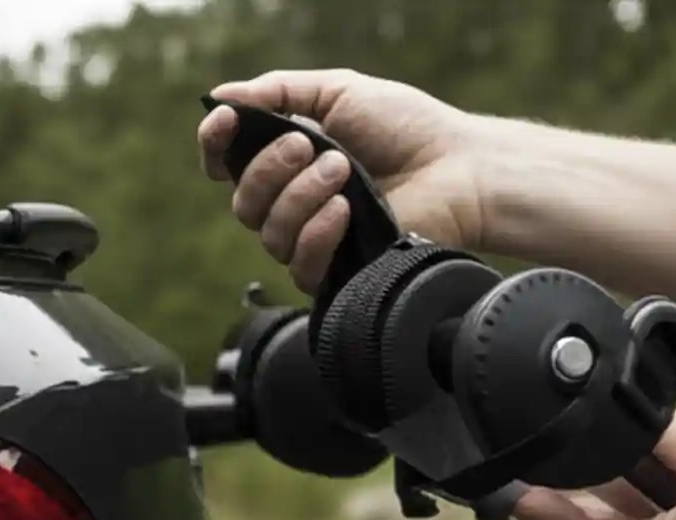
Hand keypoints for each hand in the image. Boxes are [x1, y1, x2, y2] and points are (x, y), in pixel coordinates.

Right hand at [198, 69, 486, 292]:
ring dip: (300, 197)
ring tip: (343, 172)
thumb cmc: (407, 128)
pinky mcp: (337, 272)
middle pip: (243, 202)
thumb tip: (223, 95)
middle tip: (311, 146)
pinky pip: (300, 267)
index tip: (225, 120)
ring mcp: (313, 239)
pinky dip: (316, 236)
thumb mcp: (339, 91)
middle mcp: (292, 202)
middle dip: (269, 169)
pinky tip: (344, 212)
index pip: (225, 162)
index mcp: (286, 159)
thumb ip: (279, 91)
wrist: (460, 168)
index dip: (214, 144)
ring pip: (268, 234)